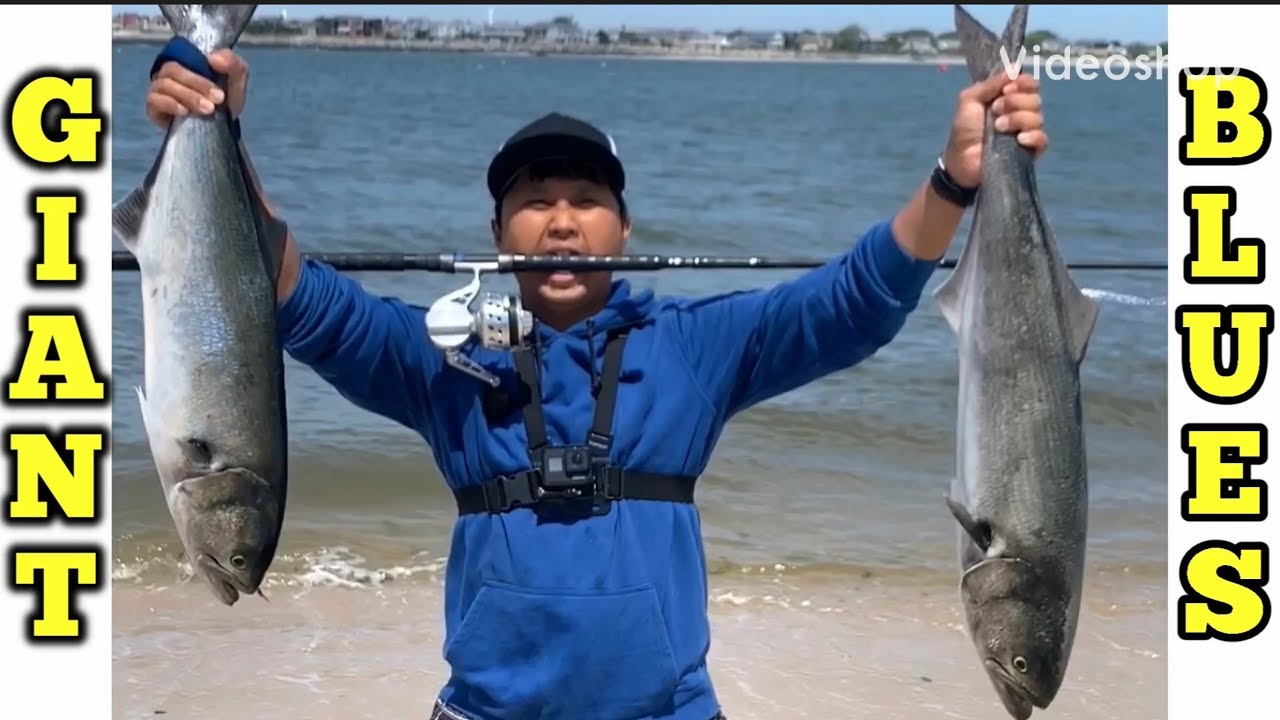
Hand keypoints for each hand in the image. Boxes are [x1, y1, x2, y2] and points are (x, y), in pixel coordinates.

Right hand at [145, 49, 248, 128]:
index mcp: (187, 60)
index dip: (201, 64)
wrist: (221, 128)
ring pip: (165, 84)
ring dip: (188, 96)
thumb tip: (213, 58)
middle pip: (173, 69)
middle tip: (218, 99)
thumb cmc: (225, 99)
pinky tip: (185, 112)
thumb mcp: (237, 80)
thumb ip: (232, 64)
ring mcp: (160, 89)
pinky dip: (170, 104)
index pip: (184, 52)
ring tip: (208, 109)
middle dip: (198, 84)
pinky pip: (154, 100)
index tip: (221, 85)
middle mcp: (170, 72)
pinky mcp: (154, 107)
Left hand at [941, 70, 1047, 188]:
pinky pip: (1043, 138)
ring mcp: (1027, 132)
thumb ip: (990, 83)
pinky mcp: (1030, 151)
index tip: (1006, 89)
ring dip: (1017, 119)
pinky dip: (1032, 136)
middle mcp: (1022, 112)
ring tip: (998, 127)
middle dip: (1015, 102)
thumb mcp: (969, 100)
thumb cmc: (964, 130)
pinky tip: (1019, 139)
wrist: (960, 159)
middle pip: (1035, 99)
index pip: (1030, 84)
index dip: (1023, 83)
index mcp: (1010, 98)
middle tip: (995, 110)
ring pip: (1038, 118)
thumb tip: (1015, 66)